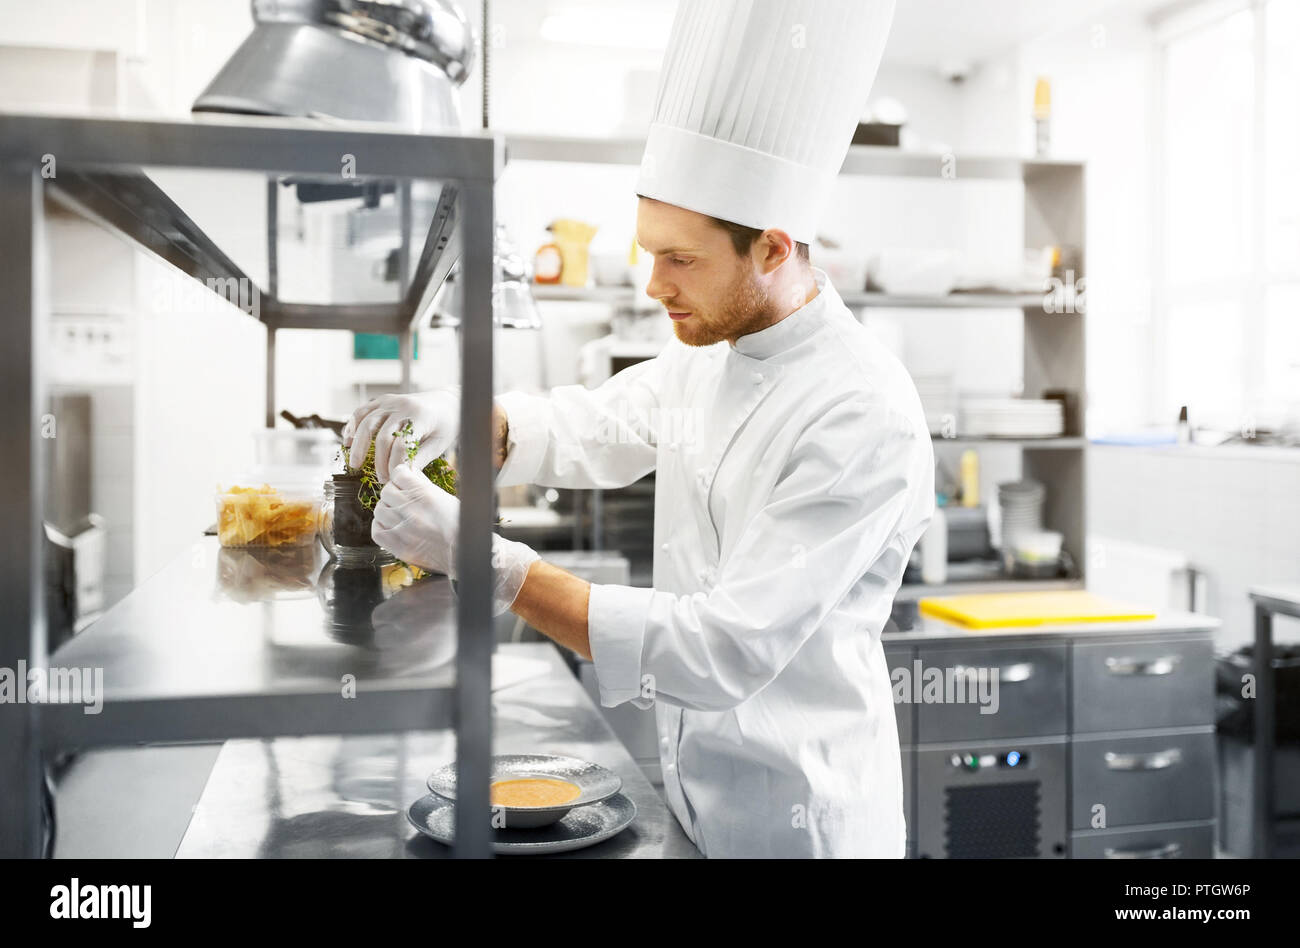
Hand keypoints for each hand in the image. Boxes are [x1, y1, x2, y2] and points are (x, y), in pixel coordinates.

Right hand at [343, 388, 459, 483]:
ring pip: (366, 422)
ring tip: (355, 465)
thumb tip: (402, 475)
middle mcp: (402, 405)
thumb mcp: (439, 443)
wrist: (447, 402)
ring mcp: (390, 401)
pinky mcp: (383, 400)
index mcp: (420, 416)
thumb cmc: (446, 424)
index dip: (395, 464)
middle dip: (379, 461)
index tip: (394, 479)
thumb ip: (420, 458)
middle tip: (380, 478)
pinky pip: (362, 411)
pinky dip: (352, 426)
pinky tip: (347, 441)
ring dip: (358, 445)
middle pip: (381, 435)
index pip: (401, 444)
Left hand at [371, 464, 539, 615]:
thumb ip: (424, 485)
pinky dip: (381, 526)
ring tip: (397, 513)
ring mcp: (403, 528)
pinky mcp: (399, 546)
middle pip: (387, 491)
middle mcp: (411, 509)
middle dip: (393, 492)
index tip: (403, 479)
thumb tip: (410, 473)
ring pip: (380, 510)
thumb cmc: (460, 524)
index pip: (398, 474)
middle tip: (400, 498)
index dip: (400, 475)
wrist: (466, 553)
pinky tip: (391, 526)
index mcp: (424, 494)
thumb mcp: (445, 497)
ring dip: (387, 509)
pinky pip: (377, 531)